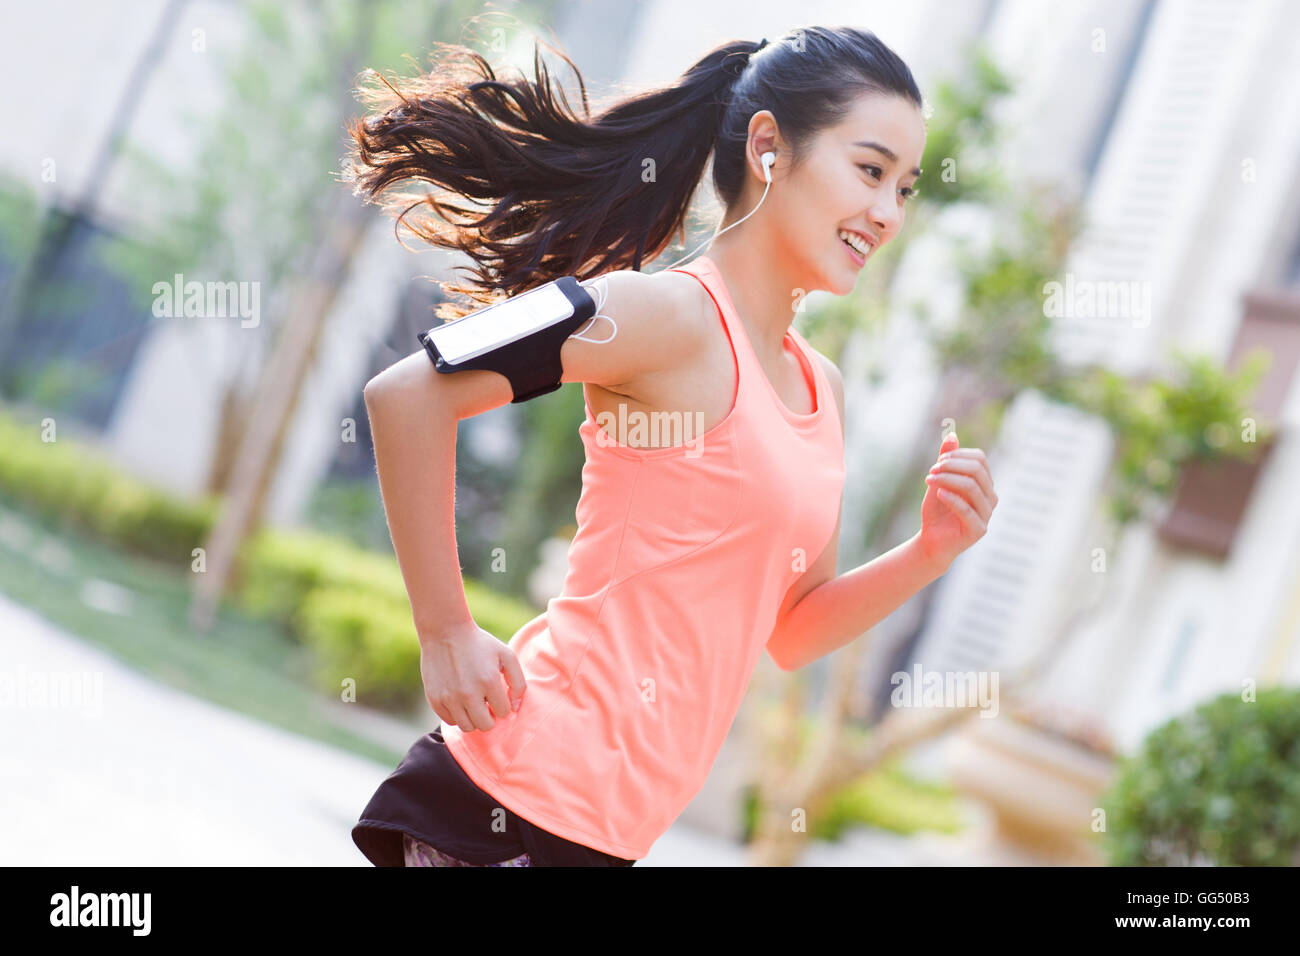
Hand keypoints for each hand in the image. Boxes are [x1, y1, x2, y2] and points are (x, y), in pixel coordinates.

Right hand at [418, 621, 525, 731]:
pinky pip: (450, 721)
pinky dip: (457, 714)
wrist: (445, 632)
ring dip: (473, 717)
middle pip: (485, 725)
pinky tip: (459, 699)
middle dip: (489, 716)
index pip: (503, 712)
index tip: (496, 693)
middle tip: (486, 702)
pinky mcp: (435, 699)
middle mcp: (468, 693)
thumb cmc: (479, 644)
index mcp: (489, 681)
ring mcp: (449, 698)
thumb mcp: (506, 655)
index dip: (502, 704)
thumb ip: (518, 683)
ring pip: (467, 727)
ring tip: (473, 701)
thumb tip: (514, 709)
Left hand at [918, 431, 997, 571]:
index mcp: (984, 484)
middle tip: (932, 469)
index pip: (979, 459)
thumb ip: (946, 461)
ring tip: (929, 480)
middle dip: (952, 466)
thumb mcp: (939, 482)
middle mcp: (990, 498)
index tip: (938, 460)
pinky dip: (951, 498)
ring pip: (972, 487)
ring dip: (947, 480)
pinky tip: (938, 494)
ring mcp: (987, 515)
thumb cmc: (937, 511)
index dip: (958, 455)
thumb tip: (951, 435)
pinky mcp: (978, 530)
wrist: (932, 541)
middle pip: (977, 471)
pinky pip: (966, 509)